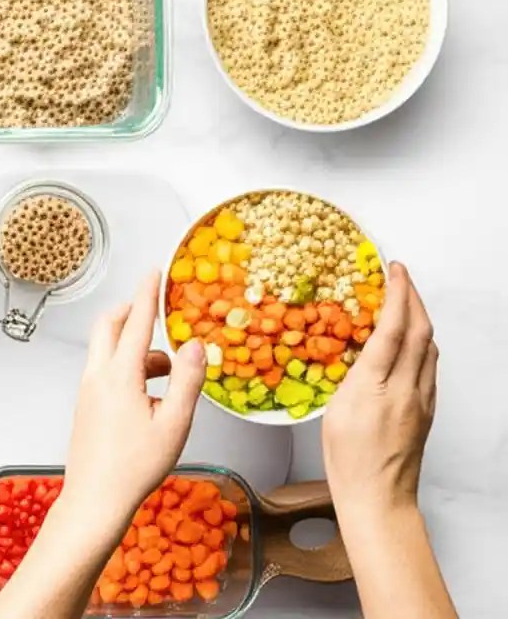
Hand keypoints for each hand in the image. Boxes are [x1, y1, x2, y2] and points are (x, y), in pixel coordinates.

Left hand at [60, 272, 206, 521]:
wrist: (95, 499)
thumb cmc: (134, 467)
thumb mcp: (175, 424)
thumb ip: (188, 381)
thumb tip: (196, 347)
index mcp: (119, 376)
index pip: (135, 323)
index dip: (147, 295)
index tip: (153, 273)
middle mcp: (97, 377)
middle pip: (108, 325)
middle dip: (130, 312)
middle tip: (154, 311)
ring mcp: (87, 390)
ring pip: (105, 349)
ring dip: (133, 345)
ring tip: (167, 370)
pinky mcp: (85, 405)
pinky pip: (103, 370)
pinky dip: (125, 366)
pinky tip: (148, 393)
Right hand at [323, 262, 436, 515]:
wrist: (378, 497)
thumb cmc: (348, 462)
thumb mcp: (336, 411)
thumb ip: (354, 376)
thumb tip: (365, 351)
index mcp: (377, 386)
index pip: (394, 329)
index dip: (397, 295)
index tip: (394, 270)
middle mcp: (407, 389)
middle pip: (422, 332)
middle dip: (413, 298)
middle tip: (401, 277)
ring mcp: (421, 400)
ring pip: (430, 348)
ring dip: (420, 319)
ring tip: (404, 303)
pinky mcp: (426, 411)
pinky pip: (429, 367)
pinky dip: (421, 343)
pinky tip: (410, 344)